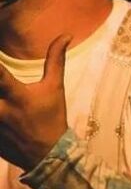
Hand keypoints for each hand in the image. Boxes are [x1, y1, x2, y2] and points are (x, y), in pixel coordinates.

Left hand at [0, 36, 69, 170]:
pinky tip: (1, 113)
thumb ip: (55, 59)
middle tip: (0, 85)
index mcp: (18, 96)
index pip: (0, 75)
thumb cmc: (52, 116)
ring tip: (0, 98)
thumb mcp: (55, 87)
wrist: (47, 154)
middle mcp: (1, 110)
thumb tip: (66, 35)